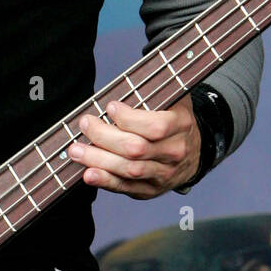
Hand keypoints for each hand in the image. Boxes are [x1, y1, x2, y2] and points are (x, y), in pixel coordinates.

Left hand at [67, 93, 200, 197]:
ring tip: (76, 150)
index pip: (155, 127)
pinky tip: (89, 174)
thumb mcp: (174, 98)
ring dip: (99, 160)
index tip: (110, 107)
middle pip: (136, 149)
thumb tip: (126, 80)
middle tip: (85, 124)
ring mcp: (164, 174)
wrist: (194, 151)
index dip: (129, 119)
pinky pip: (127, 187)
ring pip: (129, 170)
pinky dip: (106, 181)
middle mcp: (175, 152)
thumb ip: (155, 88)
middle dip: (105, 137)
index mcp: (181, 125)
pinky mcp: (151, 189)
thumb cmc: (174, 118)